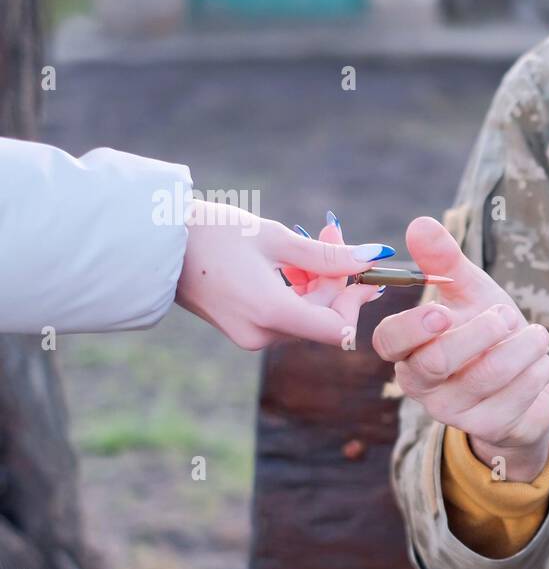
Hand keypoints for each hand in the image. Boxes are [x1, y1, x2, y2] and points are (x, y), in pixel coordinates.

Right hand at [176, 199, 388, 348]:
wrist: (155, 243)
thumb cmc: (212, 232)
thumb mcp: (276, 238)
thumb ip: (328, 254)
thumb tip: (373, 256)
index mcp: (272, 315)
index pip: (339, 329)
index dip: (356, 301)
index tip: (361, 268)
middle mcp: (263, 335)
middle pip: (324, 319)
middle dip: (337, 279)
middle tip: (332, 233)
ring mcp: (251, 336)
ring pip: (306, 316)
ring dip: (318, 282)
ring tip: (310, 238)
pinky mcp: (243, 329)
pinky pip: (285, 315)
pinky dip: (297, 290)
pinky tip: (290, 260)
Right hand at [373, 217, 548, 481]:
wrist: (524, 383)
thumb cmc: (488, 333)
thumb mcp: (470, 293)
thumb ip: (444, 261)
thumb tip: (420, 223)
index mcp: (407, 350)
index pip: (389, 342)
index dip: (412, 327)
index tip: (443, 309)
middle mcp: (422, 385)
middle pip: (436, 362)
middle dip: (479, 332)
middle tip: (506, 314)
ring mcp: (454, 412)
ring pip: (485, 378)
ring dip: (521, 347)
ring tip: (538, 335)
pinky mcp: (490, 428)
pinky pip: (516, 396)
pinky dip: (537, 369)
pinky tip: (540, 362)